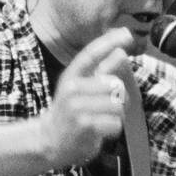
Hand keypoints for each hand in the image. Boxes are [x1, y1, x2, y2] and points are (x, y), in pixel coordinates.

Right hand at [38, 27, 132, 168]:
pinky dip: (113, 130)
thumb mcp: (82, 89)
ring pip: (118, 106)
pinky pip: (115, 124)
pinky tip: (99, 131)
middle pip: (116, 85)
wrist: (49, 141)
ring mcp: (77, 107)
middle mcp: (72, 88)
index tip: (127, 33)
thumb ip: (102, 71)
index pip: (92, 53)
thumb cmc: (71, 113)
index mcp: (71, 76)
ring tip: (100, 120)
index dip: (109, 41)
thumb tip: (121, 52)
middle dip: (118, 99)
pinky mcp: (84, 125)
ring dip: (116, 116)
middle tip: (105, 109)